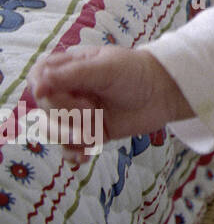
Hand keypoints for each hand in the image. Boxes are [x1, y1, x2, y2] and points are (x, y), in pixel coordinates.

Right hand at [27, 46, 193, 164]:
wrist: (164, 93)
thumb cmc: (136, 72)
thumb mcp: (106, 69)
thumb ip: (72, 75)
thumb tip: (37, 86)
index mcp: (69, 67)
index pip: (38, 78)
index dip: (43, 90)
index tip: (52, 96)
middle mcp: (69, 90)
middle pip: (46, 108)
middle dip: (66, 114)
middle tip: (91, 110)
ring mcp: (78, 112)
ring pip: (55, 130)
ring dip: (71, 135)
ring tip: (93, 131)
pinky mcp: (90, 131)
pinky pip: (70, 147)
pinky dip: (74, 153)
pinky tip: (84, 156)